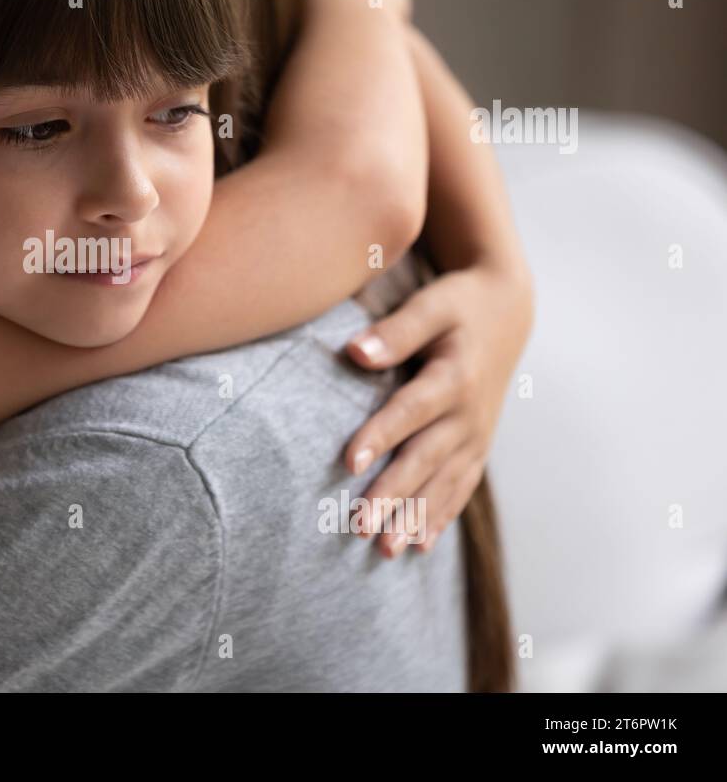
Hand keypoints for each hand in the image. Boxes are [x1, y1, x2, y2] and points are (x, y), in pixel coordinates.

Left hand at [343, 260, 533, 556]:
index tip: (349, 463)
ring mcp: (476, 435)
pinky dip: (441, 517)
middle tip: (359, 527)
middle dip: (393, 495)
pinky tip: (419, 545)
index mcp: (454, 377)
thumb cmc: (457, 305)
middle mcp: (468, 414)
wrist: (506, 312)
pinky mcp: (478, 446)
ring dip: (415, 518)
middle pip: (425, 459)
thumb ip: (395, 331)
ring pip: (443, 483)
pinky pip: (460, 488)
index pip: (411, 411)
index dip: (381, 436)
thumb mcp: (430, 306)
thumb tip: (356, 352)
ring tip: (386, 550)